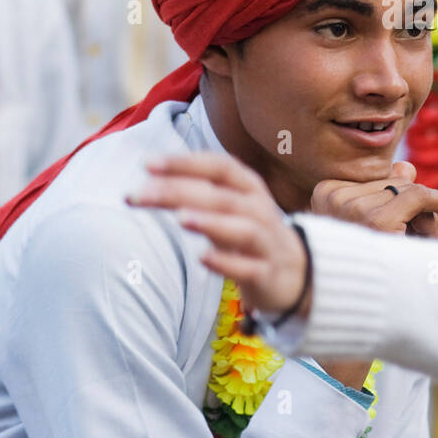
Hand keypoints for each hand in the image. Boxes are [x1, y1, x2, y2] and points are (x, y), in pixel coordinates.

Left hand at [129, 153, 308, 316]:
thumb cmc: (250, 233)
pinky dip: (227, 263)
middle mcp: (260, 210)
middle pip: (222, 196)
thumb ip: (196, 192)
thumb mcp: (229, 206)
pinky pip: (250, 268)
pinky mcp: (269, 274)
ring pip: (243, 228)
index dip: (185, 162)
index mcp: (248, 187)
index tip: (146, 163)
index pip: (219, 166)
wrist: (299, 273)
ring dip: (211, 222)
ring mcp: (267, 242)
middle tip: (139, 194)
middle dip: (179, 192)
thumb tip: (148, 179)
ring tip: (180, 219)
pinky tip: (203, 259)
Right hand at [309, 162, 437, 387]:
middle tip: (424, 231)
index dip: (395, 196)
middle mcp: (334, 199)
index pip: (374, 179)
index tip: (406, 219)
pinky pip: (415, 197)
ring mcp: (353, 209)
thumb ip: (385, 192)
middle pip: (390, 183)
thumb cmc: (359, 271)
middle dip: (413, 205)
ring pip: (406, 190)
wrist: (351, 310)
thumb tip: (406, 166)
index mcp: (323, 195)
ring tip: (425, 238)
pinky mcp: (377, 221)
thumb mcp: (369, 224)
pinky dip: (435, 200)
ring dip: (423, 214)